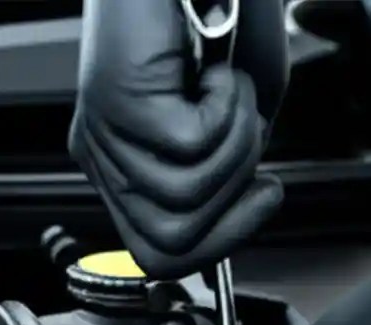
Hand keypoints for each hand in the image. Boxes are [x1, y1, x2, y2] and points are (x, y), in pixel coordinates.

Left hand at [69, 0, 288, 278]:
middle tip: (249, 130)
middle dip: (235, 195)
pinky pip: (191, 148)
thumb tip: (243, 212)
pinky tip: (220, 72)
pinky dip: (229, 108)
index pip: (159, 255)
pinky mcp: (119, 101)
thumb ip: (233, 173)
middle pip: (169, 244)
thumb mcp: (234, 117)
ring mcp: (105, 130)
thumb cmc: (217, 15)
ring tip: (234, 90)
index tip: (266, 192)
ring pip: (186, 198)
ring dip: (237, 142)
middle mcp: (104, 154)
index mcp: (123, 165)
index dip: (224, 241)